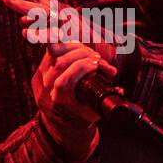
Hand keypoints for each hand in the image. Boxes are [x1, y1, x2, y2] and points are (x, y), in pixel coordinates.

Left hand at [0, 0, 122, 70]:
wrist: (105, 51)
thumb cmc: (80, 39)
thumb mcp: (56, 29)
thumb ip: (40, 25)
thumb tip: (22, 23)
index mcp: (53, 8)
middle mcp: (57, 10)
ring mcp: (64, 20)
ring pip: (40, 10)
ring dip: (23, 5)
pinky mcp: (71, 35)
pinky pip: (53, 34)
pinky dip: (40, 33)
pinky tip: (26, 33)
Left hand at [29, 44, 111, 162]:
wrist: (62, 117)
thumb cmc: (82, 113)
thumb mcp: (95, 111)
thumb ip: (107, 101)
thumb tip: (119, 90)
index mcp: (59, 100)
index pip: (64, 81)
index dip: (81, 69)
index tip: (97, 65)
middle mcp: (48, 87)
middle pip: (60, 63)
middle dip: (82, 56)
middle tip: (98, 58)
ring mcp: (42, 75)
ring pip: (54, 52)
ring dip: (76, 48)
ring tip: (91, 53)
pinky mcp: (42, 66)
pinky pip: (52, 49)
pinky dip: (68, 45)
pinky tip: (80, 47)